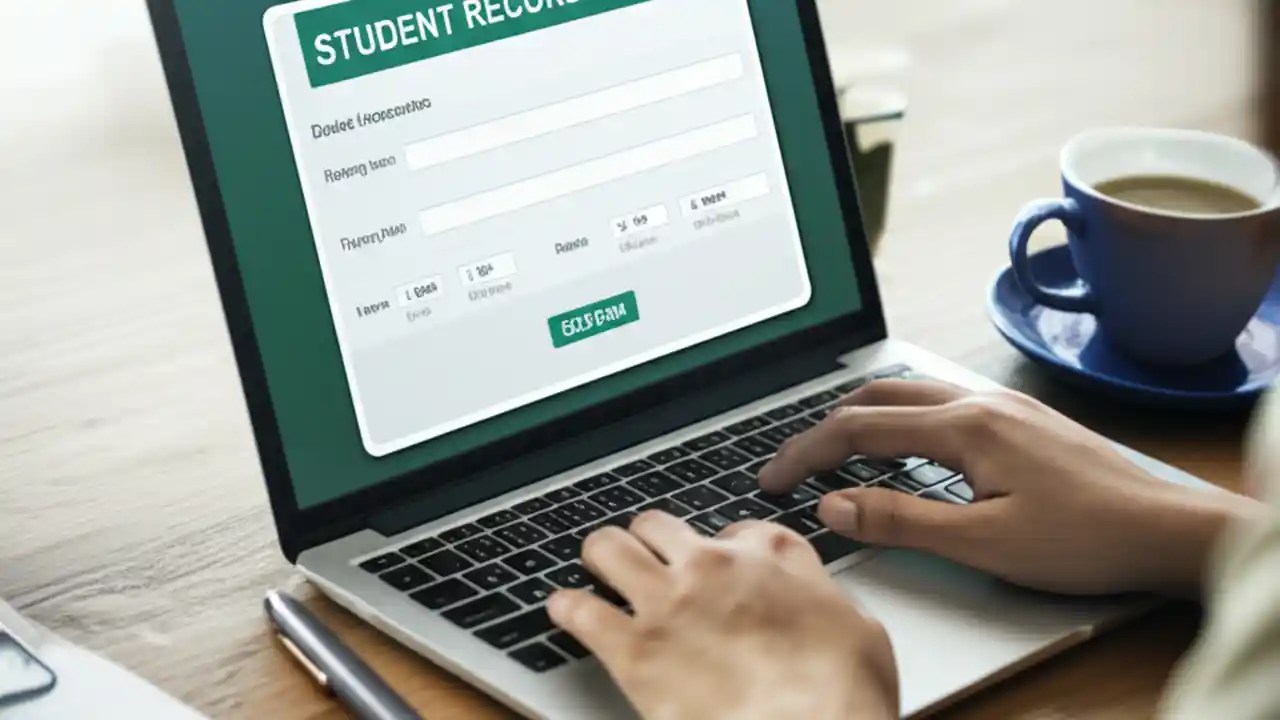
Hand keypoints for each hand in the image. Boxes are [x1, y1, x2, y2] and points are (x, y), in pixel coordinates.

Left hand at [548, 513, 898, 719]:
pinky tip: (564, 610)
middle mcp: (711, 568)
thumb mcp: (858, 627)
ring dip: (600, 558)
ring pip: (607, 548)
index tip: (714, 563)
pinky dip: (567, 608)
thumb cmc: (842, 695)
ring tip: (598, 571)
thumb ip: (820, 595)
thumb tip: (810, 596)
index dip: (719, 547)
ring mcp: (666, 605)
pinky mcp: (632, 653)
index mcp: (768, 557)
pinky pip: (579, 611)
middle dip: (647, 541)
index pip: (732, 530)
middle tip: (644, 561)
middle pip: (654, 525)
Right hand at [759, 380, 1263, 596]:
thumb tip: (834, 506)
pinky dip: (900, 417)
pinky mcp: (1022, 418)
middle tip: (793, 464)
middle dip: (824, 427)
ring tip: (833, 451)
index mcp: (966, 426)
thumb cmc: (1086, 537)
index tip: (772, 479)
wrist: (1170, 529)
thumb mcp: (984, 543)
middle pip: (877, 397)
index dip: (806, 453)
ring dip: (861, 416)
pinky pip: (941, 402)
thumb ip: (902, 520)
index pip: (859, 429)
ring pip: (910, 393)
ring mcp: (1004, 405)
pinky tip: (904, 444)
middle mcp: (981, 402)